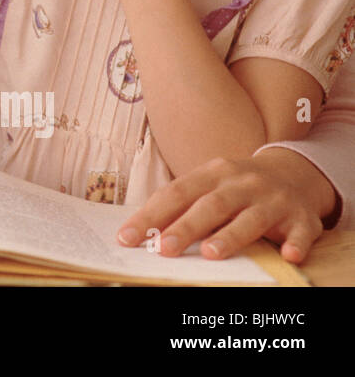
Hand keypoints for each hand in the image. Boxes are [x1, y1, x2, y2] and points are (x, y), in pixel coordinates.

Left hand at [116, 153, 330, 262]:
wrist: (293, 173)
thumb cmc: (237, 187)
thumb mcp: (210, 186)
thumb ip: (183, 204)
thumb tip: (143, 231)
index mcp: (213, 173)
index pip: (176, 193)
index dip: (151, 215)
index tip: (127, 237)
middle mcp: (242, 183)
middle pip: (211, 205)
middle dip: (185, 227)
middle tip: (163, 249)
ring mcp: (273, 199)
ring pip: (251, 218)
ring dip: (230, 236)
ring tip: (210, 254)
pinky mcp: (302, 217)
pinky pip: (301, 232)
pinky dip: (296, 243)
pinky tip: (288, 256)